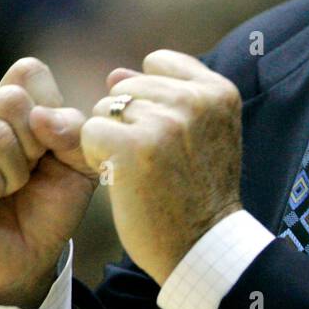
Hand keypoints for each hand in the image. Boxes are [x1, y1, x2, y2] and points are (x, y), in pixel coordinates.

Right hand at [0, 58, 97, 308]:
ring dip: (15, 174)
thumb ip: (75, 132)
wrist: (28, 257)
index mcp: (9, 103)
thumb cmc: (51, 205)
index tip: (52, 146)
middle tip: (29, 173)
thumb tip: (40, 117)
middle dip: (35, 145)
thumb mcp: (80, 164)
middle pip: (12, 98)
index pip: (27, 71)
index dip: (51, 110)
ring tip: (8, 191)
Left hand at [82, 50, 243, 285]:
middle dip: (127, 119)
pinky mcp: (132, 147)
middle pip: (126, 86)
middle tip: (153, 160)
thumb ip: (166, 97)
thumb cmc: (199, 191)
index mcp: (218, 90)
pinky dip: (95, 156)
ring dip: (111, 139)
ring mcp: (164, 122)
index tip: (164, 132)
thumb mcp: (203, 133)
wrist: (203, 246)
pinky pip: (90, 131)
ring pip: (105, 107)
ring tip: (139, 170)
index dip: (149, 97)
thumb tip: (114, 72)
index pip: (158, 62)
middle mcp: (194, 99)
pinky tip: (120, 177)